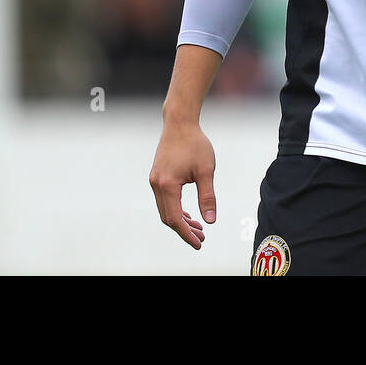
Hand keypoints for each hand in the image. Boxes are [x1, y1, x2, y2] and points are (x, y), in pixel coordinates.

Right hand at [149, 119, 216, 248]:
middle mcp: (157, 184)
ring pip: (165, 209)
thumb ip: (208, 196)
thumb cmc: (195, 144)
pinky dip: (175, 210)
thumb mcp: (206, 170)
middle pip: (168, 217)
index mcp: (167, 185)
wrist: (180, 122)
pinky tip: (188, 214)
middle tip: (201, 238)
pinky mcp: (157, 176)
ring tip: (198, 228)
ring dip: (180, 221)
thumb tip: (211, 220)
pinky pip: (164, 200)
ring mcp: (155, 180)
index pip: (175, 218)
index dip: (187, 234)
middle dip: (184, 230)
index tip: (199, 243)